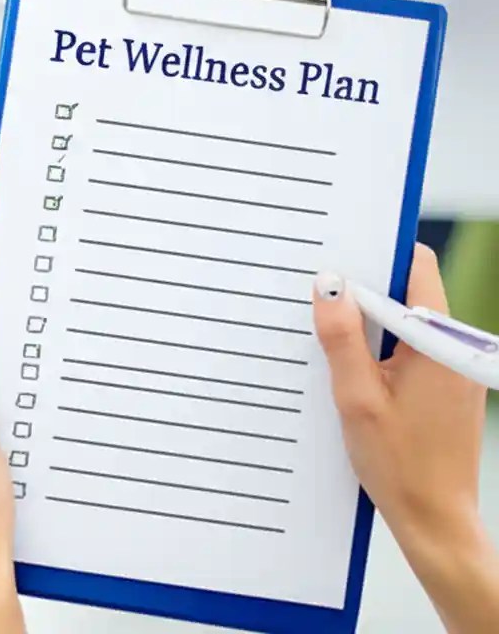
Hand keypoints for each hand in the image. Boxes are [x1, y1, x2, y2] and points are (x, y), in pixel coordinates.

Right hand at [313, 243, 498, 632]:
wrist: (435, 518)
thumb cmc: (399, 464)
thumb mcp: (357, 397)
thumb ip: (342, 337)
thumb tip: (328, 285)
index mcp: (441, 341)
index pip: (416, 266)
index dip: (376, 256)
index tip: (336, 259)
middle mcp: (455, 347)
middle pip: (409, 292)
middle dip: (364, 293)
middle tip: (319, 302)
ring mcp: (453, 367)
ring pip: (406, 323)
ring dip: (369, 327)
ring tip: (330, 344)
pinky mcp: (446, 386)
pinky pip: (410, 350)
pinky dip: (381, 353)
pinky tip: (351, 375)